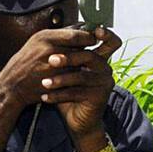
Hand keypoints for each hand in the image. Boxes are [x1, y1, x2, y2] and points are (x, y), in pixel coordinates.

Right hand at [0, 27, 108, 113]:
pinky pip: (72, 79)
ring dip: (84, 66)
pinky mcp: (53, 81)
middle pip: (79, 49)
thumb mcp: (37, 43)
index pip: (76, 34)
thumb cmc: (25, 63)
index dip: (89, 38)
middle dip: (88, 53)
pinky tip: (79, 79)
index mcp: (45, 36)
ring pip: (78, 65)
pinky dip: (77, 79)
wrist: (11, 87)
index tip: (95, 40)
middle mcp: (48, 49)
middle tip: (95, 55)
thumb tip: (80, 28)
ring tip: (87, 67)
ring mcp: (51, 67)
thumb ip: (58, 36)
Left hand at [40, 26, 121, 142]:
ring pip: (81, 76)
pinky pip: (77, 93)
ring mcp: (105, 83)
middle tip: (50, 60)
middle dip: (69, 57)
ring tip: (44, 83)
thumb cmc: (69, 94)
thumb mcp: (66, 73)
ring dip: (61, 79)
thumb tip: (51, 37)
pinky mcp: (100, 97)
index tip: (92, 30)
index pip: (108, 41)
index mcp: (99, 59)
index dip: (104, 34)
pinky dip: (59, 95)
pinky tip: (45, 98)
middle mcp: (106, 68)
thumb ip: (65, 55)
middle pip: (89, 56)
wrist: (76, 121)